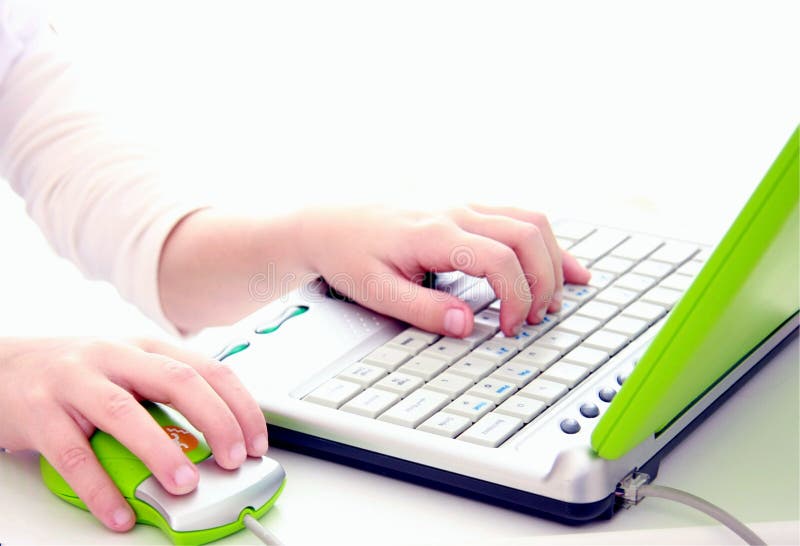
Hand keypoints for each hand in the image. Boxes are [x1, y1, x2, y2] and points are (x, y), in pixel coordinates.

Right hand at [0, 337, 267, 531]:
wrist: (3, 365)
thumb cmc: (77, 372)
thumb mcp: (128, 368)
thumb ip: (167, 393)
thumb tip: (218, 435)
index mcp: (145, 347)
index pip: (208, 368)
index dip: (239, 405)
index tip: (257, 440)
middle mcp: (114, 357)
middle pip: (178, 381)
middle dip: (215, 420)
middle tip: (234, 459)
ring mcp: (76, 382)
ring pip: (126, 414)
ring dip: (161, 452)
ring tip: (185, 485)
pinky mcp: (40, 414)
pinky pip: (74, 456)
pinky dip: (100, 489)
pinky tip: (120, 512)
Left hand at [298, 205, 589, 336]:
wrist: (331, 221)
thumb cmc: (350, 254)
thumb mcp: (376, 291)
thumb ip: (423, 310)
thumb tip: (467, 325)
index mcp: (435, 234)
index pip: (499, 260)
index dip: (517, 298)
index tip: (510, 328)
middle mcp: (456, 212)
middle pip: (526, 236)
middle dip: (543, 281)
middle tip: (535, 318)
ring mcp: (464, 205)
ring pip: (530, 220)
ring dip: (552, 259)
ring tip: (554, 298)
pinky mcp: (466, 207)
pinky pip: (519, 215)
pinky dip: (545, 241)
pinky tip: (562, 264)